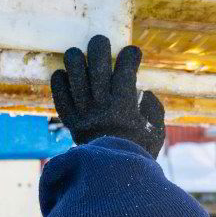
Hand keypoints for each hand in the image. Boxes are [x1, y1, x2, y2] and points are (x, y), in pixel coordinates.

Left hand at [50, 34, 165, 157]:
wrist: (111, 176)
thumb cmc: (138, 153)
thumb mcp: (156, 132)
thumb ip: (153, 109)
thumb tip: (144, 92)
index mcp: (125, 108)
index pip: (126, 71)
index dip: (130, 56)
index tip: (133, 52)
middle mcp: (102, 106)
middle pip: (98, 67)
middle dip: (99, 48)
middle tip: (100, 40)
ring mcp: (83, 113)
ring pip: (75, 76)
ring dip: (75, 60)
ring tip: (76, 53)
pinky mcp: (70, 121)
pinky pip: (59, 96)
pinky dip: (59, 82)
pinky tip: (62, 73)